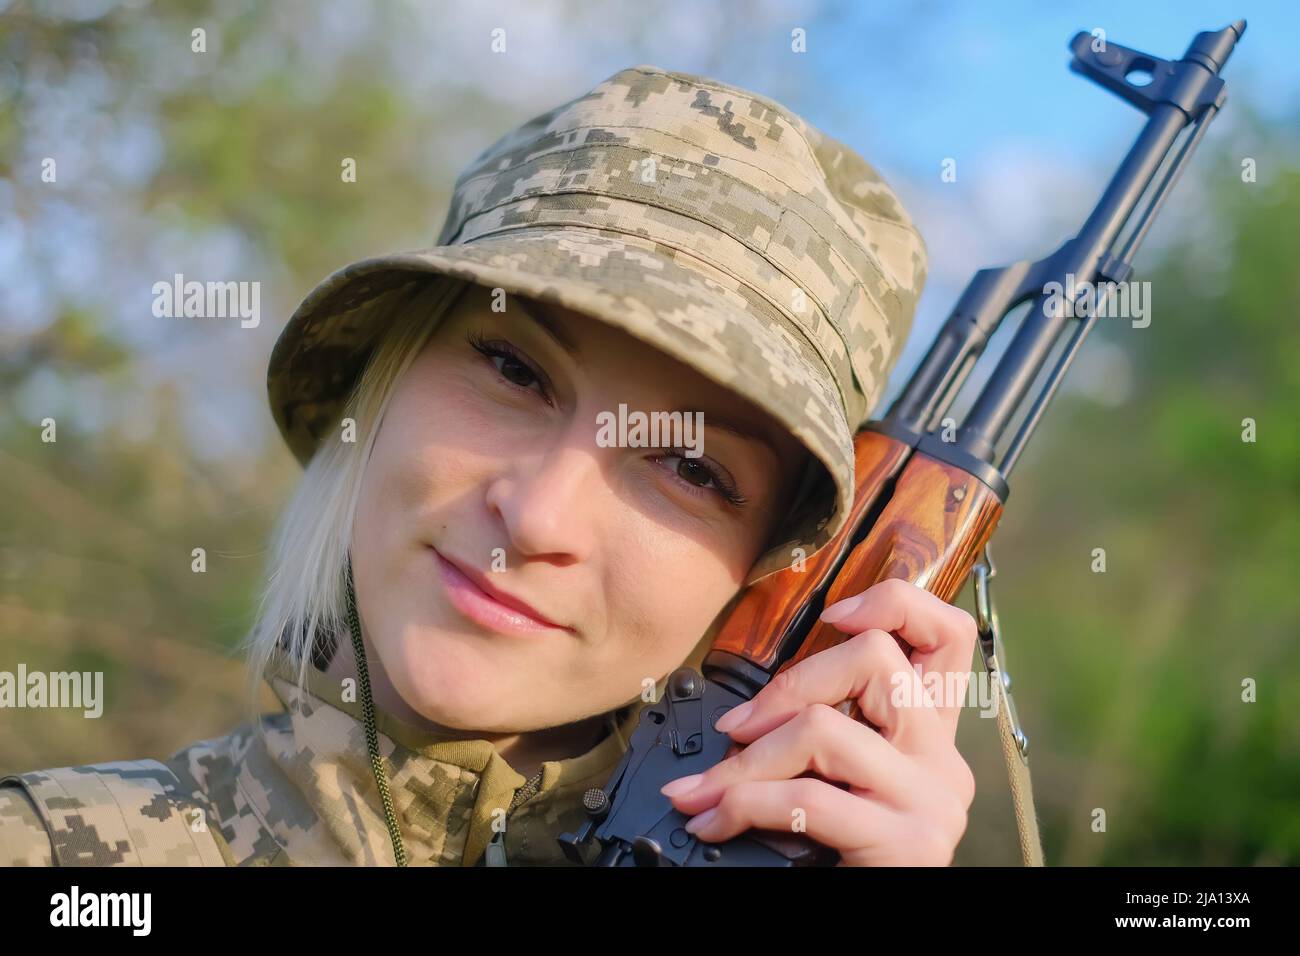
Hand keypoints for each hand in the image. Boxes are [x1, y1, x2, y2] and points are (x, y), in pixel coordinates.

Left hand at [659, 578, 977, 865]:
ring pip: (825, 727)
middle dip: (787, 684)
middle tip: (737, 728)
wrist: (869, 933)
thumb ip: (827, 735)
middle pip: (875, 659)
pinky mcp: (908, 842)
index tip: (837, 613)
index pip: (948, 634)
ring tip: (708, 792)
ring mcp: (931, 799)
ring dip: (747, 761)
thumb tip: (746, 712)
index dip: (896, 603)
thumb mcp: (841, 780)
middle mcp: (942, 759)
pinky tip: (716, 823)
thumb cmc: (840, 854)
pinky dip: (742, 806)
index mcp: (929, 734)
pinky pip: (807, 800)